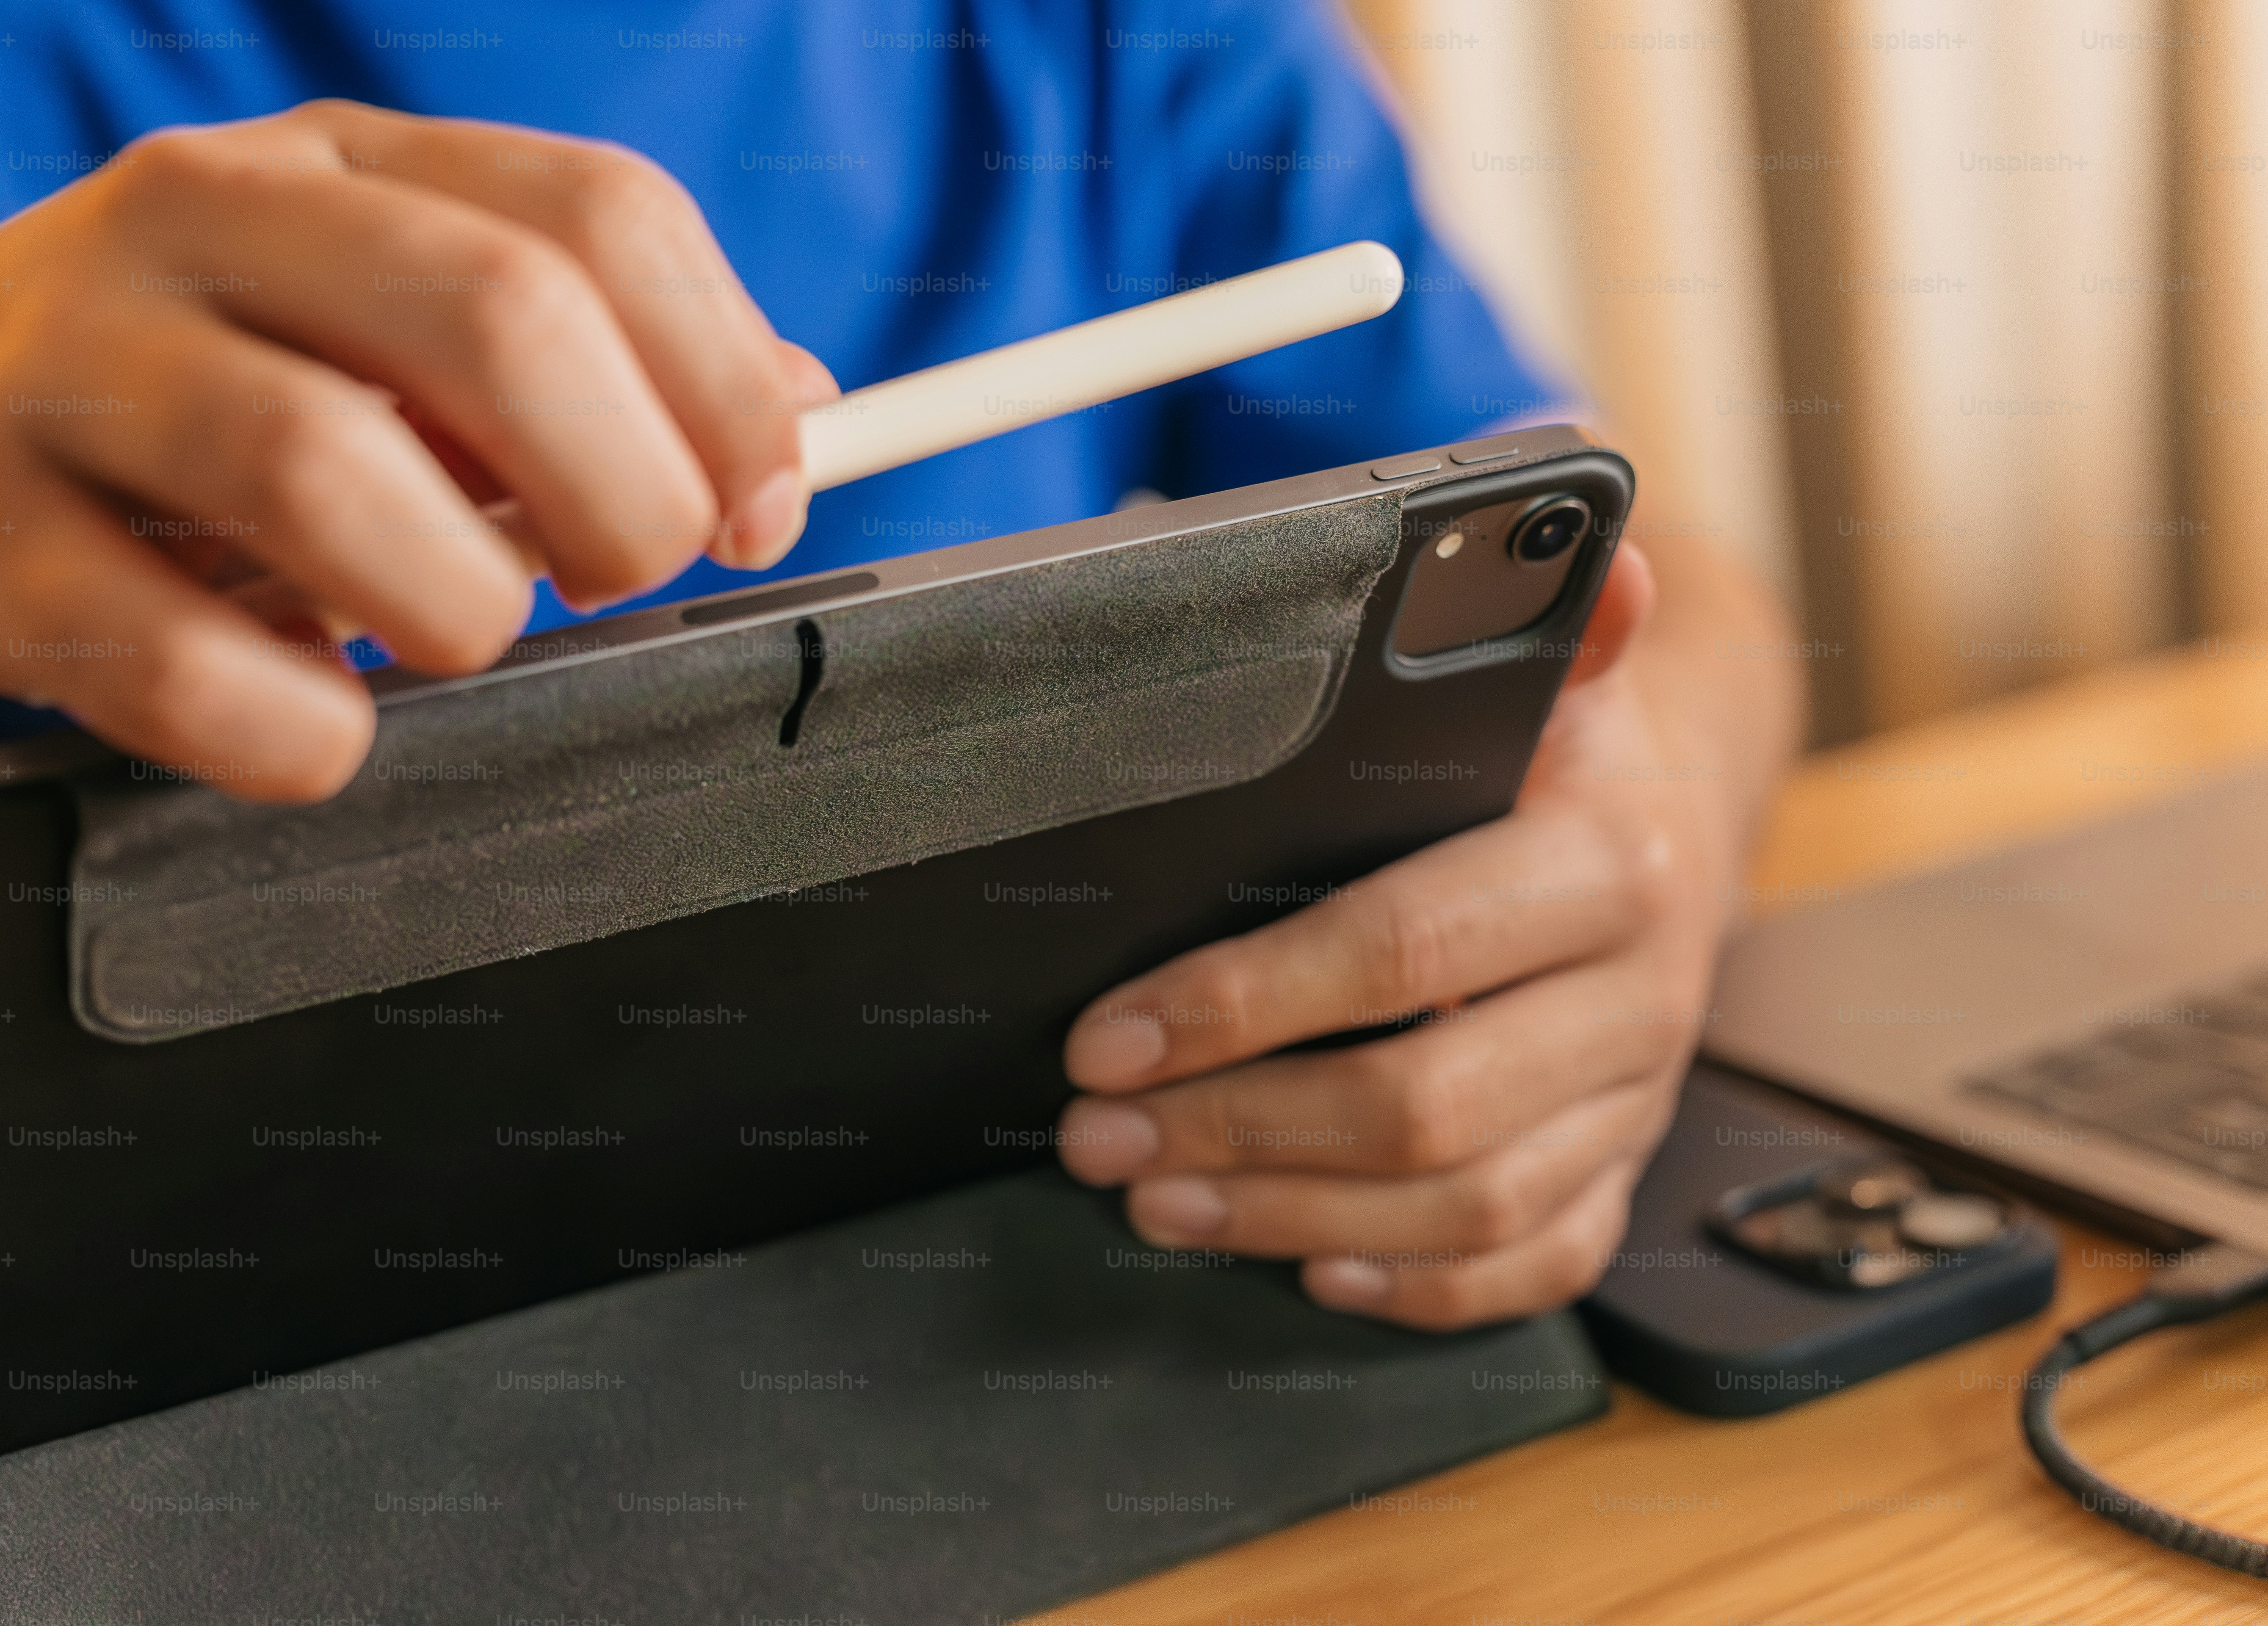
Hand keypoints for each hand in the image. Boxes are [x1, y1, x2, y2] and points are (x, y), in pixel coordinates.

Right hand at [0, 100, 835, 800]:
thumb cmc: (166, 416)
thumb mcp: (370, 346)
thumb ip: (581, 368)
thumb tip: (791, 413)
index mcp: (334, 169)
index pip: (600, 218)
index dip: (721, 380)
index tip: (753, 505)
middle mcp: (196, 224)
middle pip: (496, 317)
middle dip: (616, 494)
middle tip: (609, 582)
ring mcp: (64, 370)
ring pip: (329, 472)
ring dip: (450, 606)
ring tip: (440, 639)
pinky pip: (177, 659)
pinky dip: (292, 728)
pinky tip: (307, 721)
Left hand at [1056, 543, 1766, 1328]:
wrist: (1684, 805)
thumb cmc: (1554, 747)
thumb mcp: (1535, 674)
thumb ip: (1521, 611)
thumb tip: (1548, 490)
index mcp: (1602, 852)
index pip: (1400, 949)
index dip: (1240, 1005)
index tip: (1106, 1038)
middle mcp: (1639, 985)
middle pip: (1426, 1103)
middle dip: (1239, 1130)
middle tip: (1096, 1136)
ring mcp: (1641, 1089)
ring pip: (1470, 1203)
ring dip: (1294, 1219)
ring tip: (1156, 1199)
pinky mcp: (1631, 1161)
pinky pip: (1540, 1261)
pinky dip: (1423, 1286)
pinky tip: (1312, 1270)